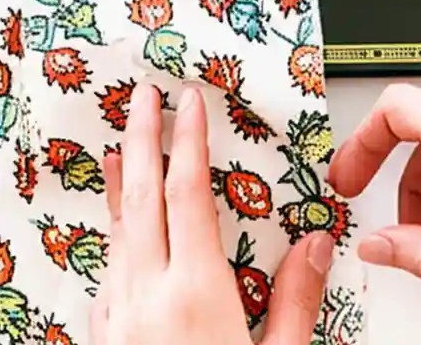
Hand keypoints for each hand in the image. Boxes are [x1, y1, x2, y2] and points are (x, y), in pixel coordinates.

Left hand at [92, 84, 334, 343]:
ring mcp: (119, 316)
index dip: (189, 142)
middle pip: (141, 198)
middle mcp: (149, 297)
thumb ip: (295, 302)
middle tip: (144, 100)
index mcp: (197, 294)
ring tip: (122, 150)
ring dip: (121, 184)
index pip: (188, 196)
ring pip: (118, 232)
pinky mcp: (104, 336)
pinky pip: (108, 270)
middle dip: (143, 139)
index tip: (190, 105)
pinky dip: (115, 234)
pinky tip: (119, 230)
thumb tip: (316, 249)